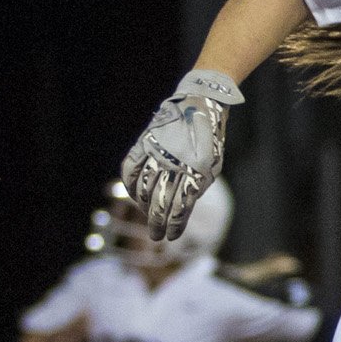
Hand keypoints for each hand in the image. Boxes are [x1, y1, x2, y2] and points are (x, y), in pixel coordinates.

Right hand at [121, 71, 243, 241]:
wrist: (200, 104)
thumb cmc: (208, 140)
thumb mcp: (210, 166)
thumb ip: (196, 187)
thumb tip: (180, 210)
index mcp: (196, 172)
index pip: (180, 208)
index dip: (174, 226)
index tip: (171, 236)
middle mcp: (175, 164)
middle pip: (161, 203)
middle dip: (157, 223)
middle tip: (156, 236)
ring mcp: (157, 153)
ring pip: (143, 189)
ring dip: (143, 207)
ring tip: (147, 215)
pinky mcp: (144, 142)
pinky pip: (130, 169)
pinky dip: (129, 185)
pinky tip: (134, 195)